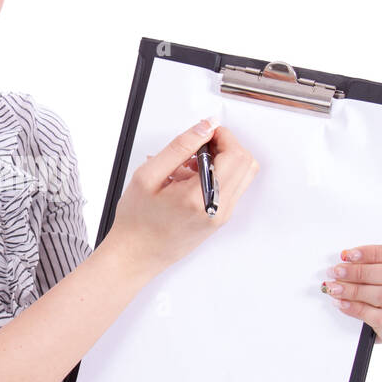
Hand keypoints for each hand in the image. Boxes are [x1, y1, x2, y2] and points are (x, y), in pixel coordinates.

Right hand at [108, 118, 258, 276]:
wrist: (136, 254)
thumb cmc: (136, 222)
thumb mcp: (149, 175)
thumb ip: (180, 146)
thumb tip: (205, 127)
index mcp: (200, 198)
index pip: (234, 155)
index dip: (222, 135)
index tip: (204, 131)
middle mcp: (218, 209)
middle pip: (245, 163)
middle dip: (225, 146)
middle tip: (198, 145)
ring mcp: (222, 216)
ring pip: (242, 174)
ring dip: (222, 160)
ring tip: (190, 164)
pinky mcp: (220, 219)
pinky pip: (231, 188)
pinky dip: (217, 175)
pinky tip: (190, 178)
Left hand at [322, 159, 381, 343]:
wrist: (340, 304)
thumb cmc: (361, 264)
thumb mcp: (374, 230)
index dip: (375, 253)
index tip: (345, 252)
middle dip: (360, 272)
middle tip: (333, 270)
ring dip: (356, 291)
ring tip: (331, 288)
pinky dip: (359, 311)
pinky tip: (340, 304)